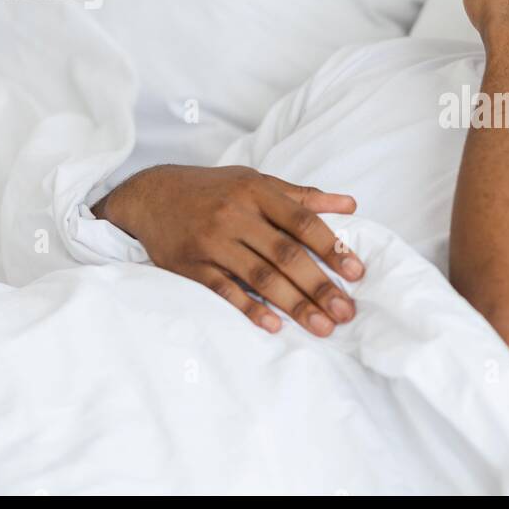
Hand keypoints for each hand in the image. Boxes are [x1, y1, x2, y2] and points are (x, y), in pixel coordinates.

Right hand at [93, 165, 363, 335]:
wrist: (151, 194)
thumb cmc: (214, 190)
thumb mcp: (256, 182)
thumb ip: (302, 197)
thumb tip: (350, 204)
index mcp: (257, 192)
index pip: (302, 222)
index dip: (332, 248)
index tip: (356, 273)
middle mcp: (235, 215)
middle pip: (285, 254)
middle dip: (319, 285)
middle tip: (346, 312)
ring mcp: (211, 241)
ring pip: (259, 276)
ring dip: (293, 304)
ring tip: (321, 326)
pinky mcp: (190, 265)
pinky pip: (223, 290)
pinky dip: (249, 308)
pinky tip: (273, 325)